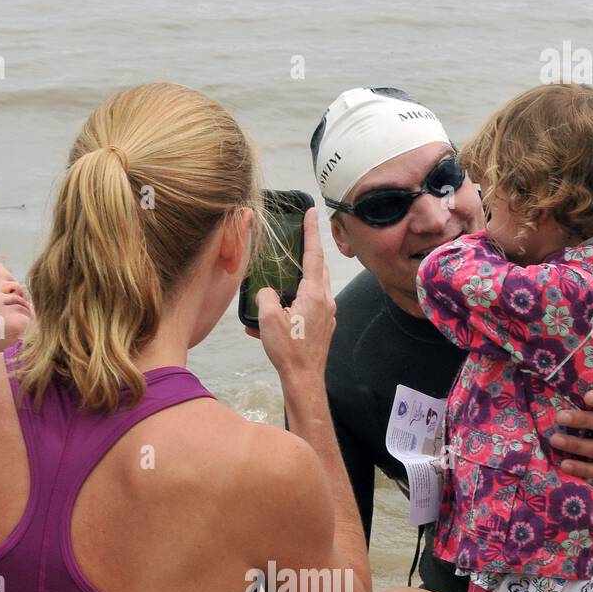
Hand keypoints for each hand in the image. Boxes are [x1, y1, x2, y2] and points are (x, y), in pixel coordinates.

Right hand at [252, 209, 335, 388]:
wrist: (305, 380)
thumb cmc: (289, 351)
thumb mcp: (269, 319)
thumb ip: (265, 296)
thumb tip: (266, 291)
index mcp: (314, 294)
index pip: (313, 254)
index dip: (311, 231)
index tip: (312, 211)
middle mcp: (325, 301)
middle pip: (318, 268)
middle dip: (308, 252)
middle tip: (299, 239)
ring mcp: (327, 315)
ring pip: (314, 288)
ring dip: (299, 281)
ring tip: (281, 283)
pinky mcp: (323, 328)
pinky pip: (310, 307)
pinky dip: (295, 304)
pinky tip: (277, 316)